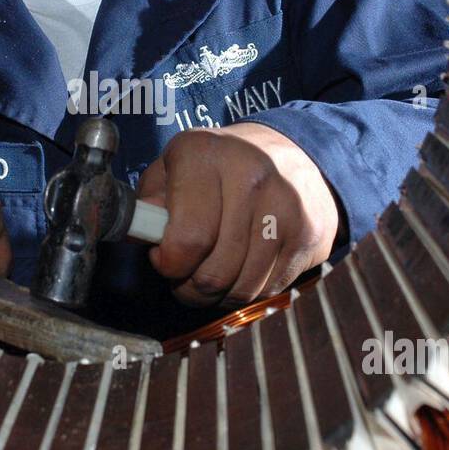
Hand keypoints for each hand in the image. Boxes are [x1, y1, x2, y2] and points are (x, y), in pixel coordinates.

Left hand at [136, 123, 341, 306]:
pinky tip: (242, 267)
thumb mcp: (174, 166)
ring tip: (213, 272)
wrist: (294, 153)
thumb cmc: (220, 166)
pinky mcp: (309, 235)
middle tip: (187, 275)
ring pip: (242, 290)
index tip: (164, 257)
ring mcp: (286, 207)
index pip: (186, 241)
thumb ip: (148, 201)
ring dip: (219, 296)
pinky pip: (269, 290)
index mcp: (205, 156)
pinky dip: (249, 290)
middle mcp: (251, 177)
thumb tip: (140, 235)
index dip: (168, 264)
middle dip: (190, 288)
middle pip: (213, 274)